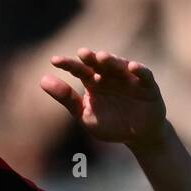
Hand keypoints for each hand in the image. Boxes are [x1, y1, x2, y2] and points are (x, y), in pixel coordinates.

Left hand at [41, 48, 167, 153]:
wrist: (137, 137)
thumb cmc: (110, 124)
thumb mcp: (85, 115)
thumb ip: (66, 99)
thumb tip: (42, 80)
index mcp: (94, 82)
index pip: (79, 69)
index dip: (68, 64)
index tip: (54, 60)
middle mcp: (111, 76)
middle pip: (100, 64)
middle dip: (91, 58)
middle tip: (82, 53)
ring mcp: (129, 79)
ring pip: (120, 66)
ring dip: (112, 61)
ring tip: (102, 57)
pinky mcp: (148, 86)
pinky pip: (145, 75)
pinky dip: (140, 70)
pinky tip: (133, 67)